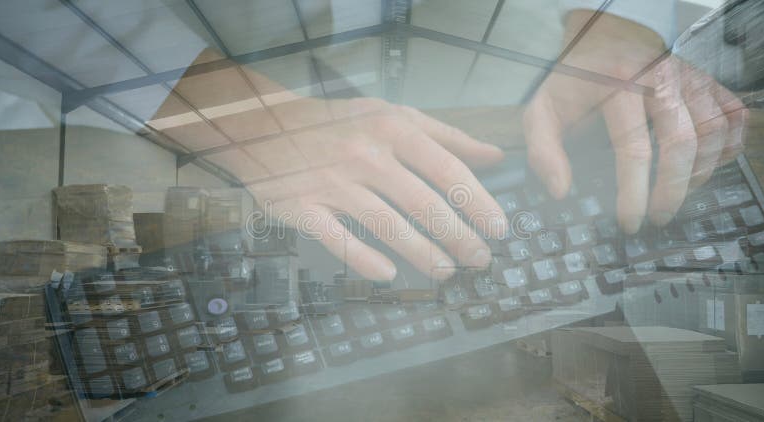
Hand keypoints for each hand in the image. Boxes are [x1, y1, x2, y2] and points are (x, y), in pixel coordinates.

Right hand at [242, 96, 507, 280]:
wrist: (264, 126)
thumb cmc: (338, 123)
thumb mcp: (393, 114)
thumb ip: (446, 136)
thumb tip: (495, 156)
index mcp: (392, 128)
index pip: (447, 169)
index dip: (478, 202)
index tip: (499, 228)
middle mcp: (366, 155)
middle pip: (423, 203)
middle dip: (458, 237)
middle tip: (480, 260)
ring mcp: (333, 183)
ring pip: (387, 226)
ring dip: (423, 254)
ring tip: (446, 272)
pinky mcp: (303, 208)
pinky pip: (339, 240)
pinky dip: (366, 261)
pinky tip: (389, 275)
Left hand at [522, 11, 746, 232]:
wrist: (600, 42)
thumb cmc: (572, 84)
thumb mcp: (541, 112)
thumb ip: (543, 151)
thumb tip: (561, 190)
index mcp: (618, 83)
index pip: (634, 148)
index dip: (634, 193)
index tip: (630, 222)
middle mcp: (661, 77)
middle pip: (682, 142)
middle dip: (672, 189)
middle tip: (659, 218)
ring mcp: (690, 77)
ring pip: (715, 131)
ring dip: (700, 171)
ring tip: (677, 194)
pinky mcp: (707, 81)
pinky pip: (734, 116)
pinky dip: (728, 146)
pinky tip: (704, 166)